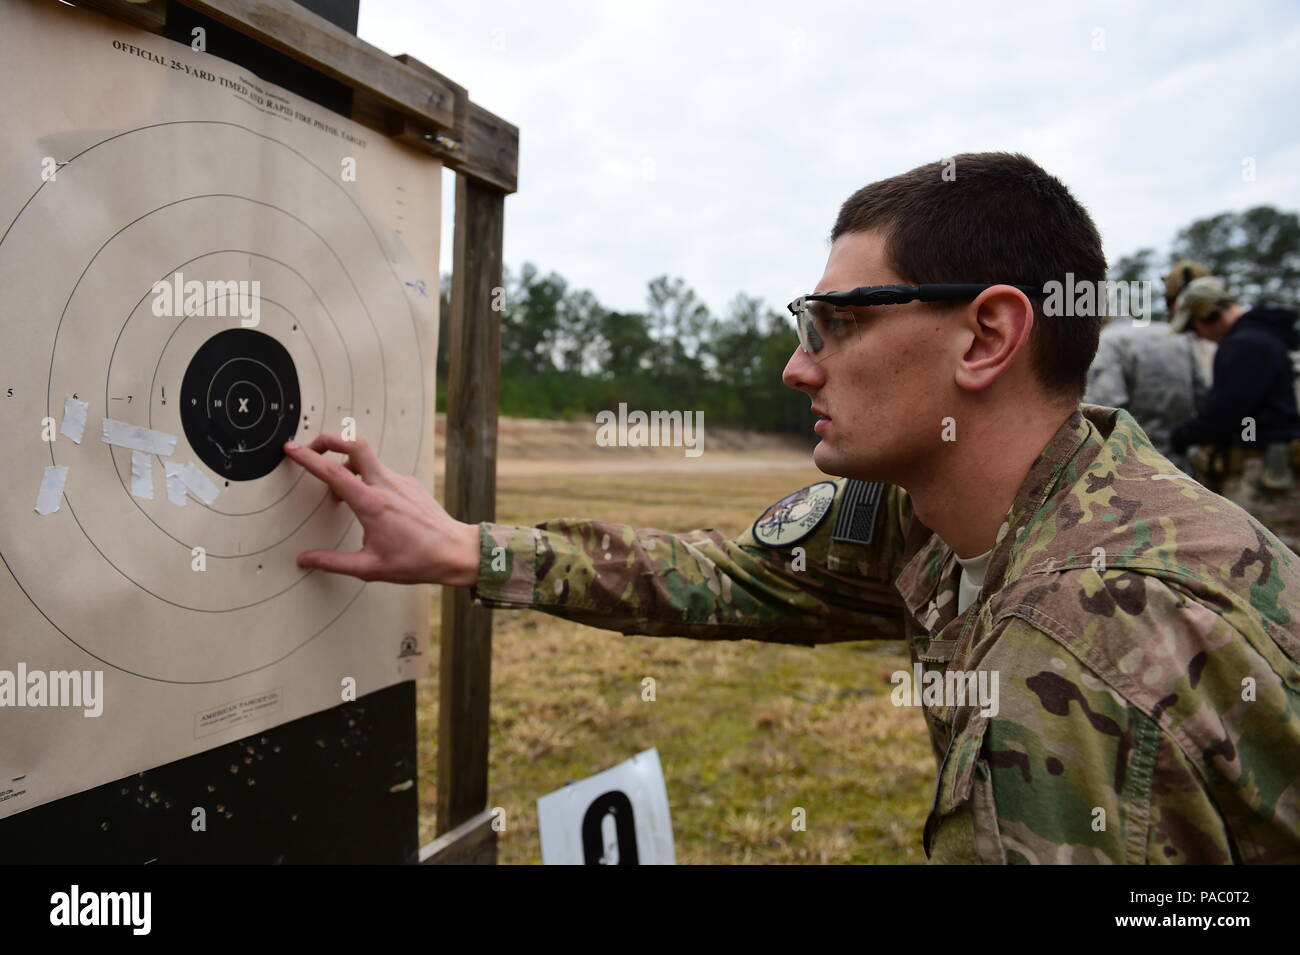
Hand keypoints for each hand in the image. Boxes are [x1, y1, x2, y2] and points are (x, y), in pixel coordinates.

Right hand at [282, 434, 479, 585]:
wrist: (455, 552)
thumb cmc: (415, 562)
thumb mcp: (369, 568)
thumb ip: (333, 562)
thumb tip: (304, 560)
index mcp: (372, 504)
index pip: (333, 472)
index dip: (308, 458)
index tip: (290, 449)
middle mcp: (387, 486)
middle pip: (355, 444)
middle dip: (329, 439)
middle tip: (311, 448)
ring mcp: (401, 481)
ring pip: (367, 460)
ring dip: (347, 467)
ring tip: (339, 494)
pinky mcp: (410, 484)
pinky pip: (381, 473)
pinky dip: (366, 479)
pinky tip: (367, 504)